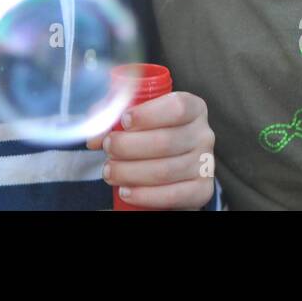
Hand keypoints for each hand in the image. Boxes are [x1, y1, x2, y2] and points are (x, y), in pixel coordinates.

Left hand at [86, 91, 216, 209]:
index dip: (148, 114)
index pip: (177, 107)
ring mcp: (206, 163)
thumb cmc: (153, 135)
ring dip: (130, 172)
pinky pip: (173, 195)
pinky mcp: (202, 189)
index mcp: (193, 108)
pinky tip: (126, 191)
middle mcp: (203, 134)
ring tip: (109, 171)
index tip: (124, 120)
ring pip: (165, 170)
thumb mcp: (139, 119)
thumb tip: (95, 133)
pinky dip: (145, 195)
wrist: (174, 168)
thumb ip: (117, 117)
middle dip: (129, 146)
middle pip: (165, 141)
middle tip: (108, 147)